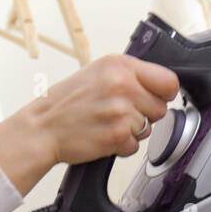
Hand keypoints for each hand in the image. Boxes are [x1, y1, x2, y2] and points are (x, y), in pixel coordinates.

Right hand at [0, 54, 179, 195]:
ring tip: (107, 123)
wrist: (41, 128)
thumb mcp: (97, 73)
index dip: (164, 93)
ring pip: (148, 128)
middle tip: (121, 113)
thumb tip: (157, 85)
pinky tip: (103, 136)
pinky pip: (135, 146)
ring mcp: (121, 110)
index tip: (156, 98)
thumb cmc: (64, 103)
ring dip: (132, 131)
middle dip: (145, 114)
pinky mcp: (117, 135)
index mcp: (120, 65)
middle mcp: (123, 84)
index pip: (169, 80)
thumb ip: (128, 75)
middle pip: (161, 107)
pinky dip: (121, 146)